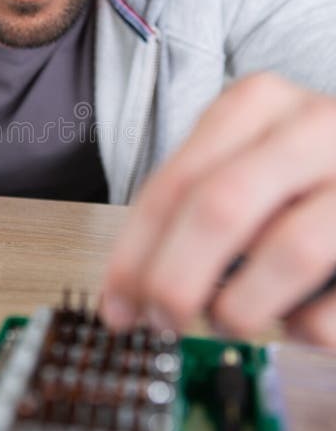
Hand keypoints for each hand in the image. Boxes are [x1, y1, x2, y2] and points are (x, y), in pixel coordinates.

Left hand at [101, 73, 335, 346]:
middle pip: (221, 207)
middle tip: (163, 322)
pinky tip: (297, 321)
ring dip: (241, 307)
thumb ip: (191, 207)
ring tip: (230, 322)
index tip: (116, 306)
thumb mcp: (244, 159)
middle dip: (176, 280)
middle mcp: (313, 125)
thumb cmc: (302, 173)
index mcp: (258, 102)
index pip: (176, 182)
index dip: (135, 255)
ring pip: (289, 250)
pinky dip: (306, 327)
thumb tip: (130, 292)